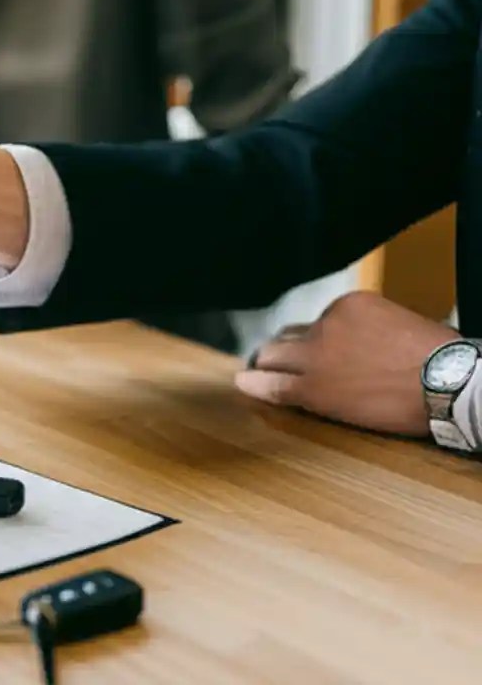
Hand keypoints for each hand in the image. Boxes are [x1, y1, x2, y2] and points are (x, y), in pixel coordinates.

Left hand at [236, 291, 456, 436]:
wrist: (447, 383)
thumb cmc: (437, 356)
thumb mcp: (398, 323)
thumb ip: (367, 329)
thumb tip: (356, 345)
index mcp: (349, 304)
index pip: (317, 322)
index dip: (319, 340)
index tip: (327, 353)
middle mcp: (325, 324)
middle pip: (290, 336)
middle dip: (286, 349)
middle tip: (281, 362)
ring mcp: (315, 356)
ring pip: (274, 356)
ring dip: (269, 365)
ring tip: (260, 372)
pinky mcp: (312, 388)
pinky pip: (273, 385)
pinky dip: (256, 384)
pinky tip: (244, 383)